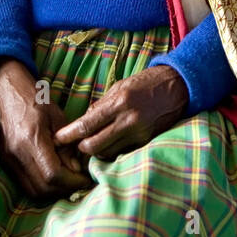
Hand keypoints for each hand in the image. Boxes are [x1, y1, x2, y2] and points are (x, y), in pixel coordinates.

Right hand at [0, 59, 93, 201]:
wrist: (9, 95)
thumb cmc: (37, 102)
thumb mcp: (58, 118)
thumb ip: (66, 146)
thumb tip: (76, 170)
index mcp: (31, 139)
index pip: (52, 174)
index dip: (72, 181)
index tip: (85, 178)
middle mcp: (17, 153)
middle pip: (43, 187)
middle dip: (65, 189)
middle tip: (80, 182)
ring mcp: (9, 160)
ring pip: (33, 190)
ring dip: (53, 192)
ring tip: (69, 181)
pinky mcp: (7, 162)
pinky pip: (25, 184)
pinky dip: (42, 187)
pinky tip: (55, 178)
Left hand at [53, 65, 188, 160]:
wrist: (179, 86)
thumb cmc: (147, 83)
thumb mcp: (120, 86)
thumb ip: (101, 105)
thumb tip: (84, 121)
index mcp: (119, 103)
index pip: (87, 125)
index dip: (69, 135)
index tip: (57, 139)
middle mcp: (128, 121)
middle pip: (93, 146)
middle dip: (81, 148)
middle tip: (76, 144)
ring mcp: (139, 134)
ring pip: (107, 153)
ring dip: (97, 151)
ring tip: (94, 143)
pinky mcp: (146, 142)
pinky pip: (122, 153)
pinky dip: (113, 150)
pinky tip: (111, 143)